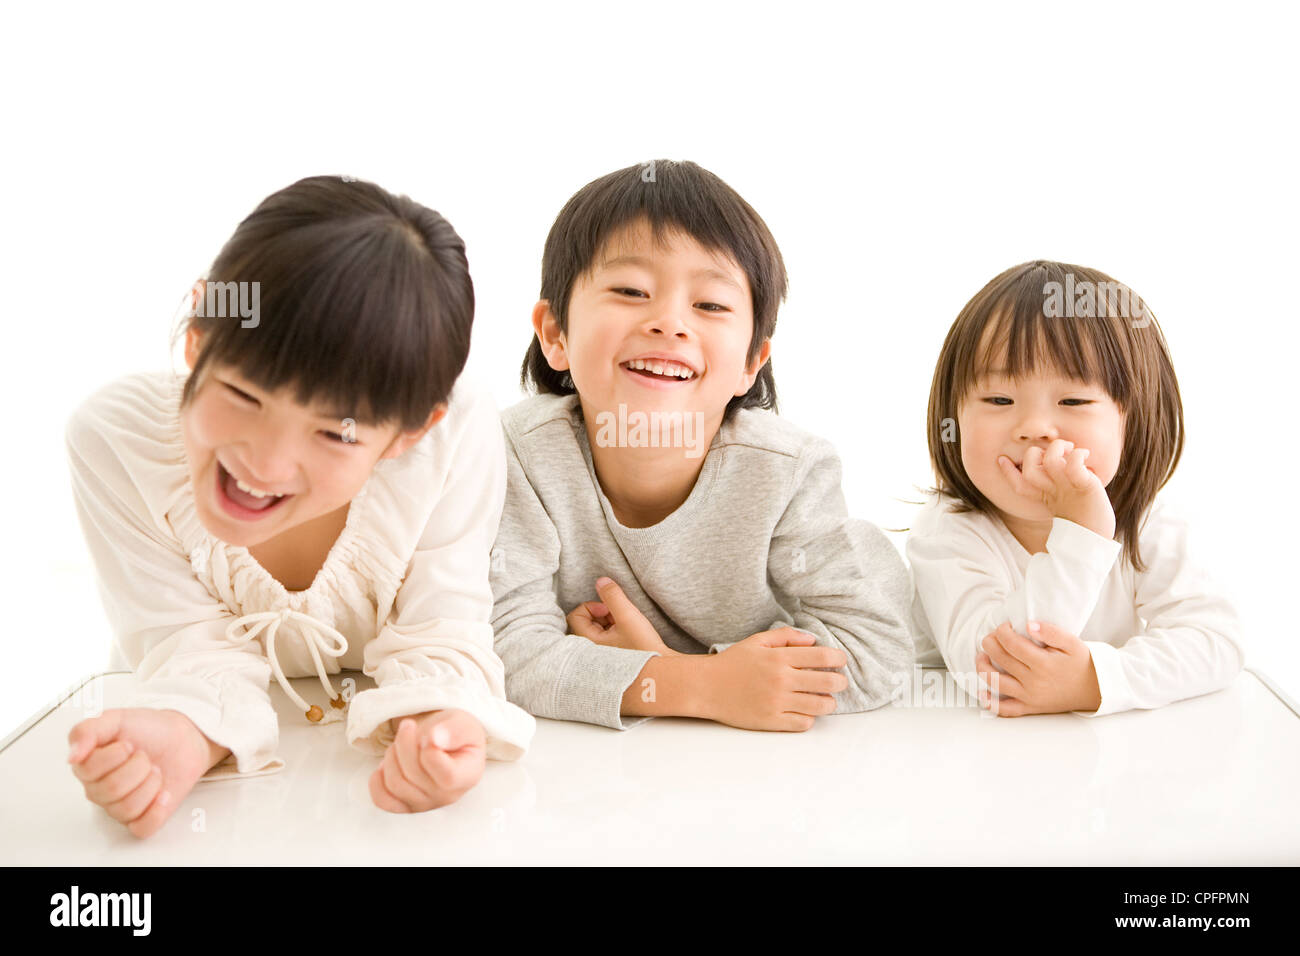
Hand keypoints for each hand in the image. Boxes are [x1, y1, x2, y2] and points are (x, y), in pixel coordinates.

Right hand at [68, 708, 221, 838]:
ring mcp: (118, 807)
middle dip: (138, 767)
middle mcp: (99, 790)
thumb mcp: (116, 719)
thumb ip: (88, 731)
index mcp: (87, 767)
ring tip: (155, 771)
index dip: (115, 755)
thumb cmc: (148, 730)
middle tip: (145, 757)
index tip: (129, 744)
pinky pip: (142, 828)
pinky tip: (164, 794)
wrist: (183, 738)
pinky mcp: (142, 819)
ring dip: (151, 784)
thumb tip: (72, 756)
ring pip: (127, 809)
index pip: (89, 770)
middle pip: (111, 789)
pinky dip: (157, 810)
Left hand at [369, 709, 485, 812]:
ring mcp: (425, 804)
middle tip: (408, 726)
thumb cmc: (454, 732)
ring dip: (391, 755)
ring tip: (400, 742)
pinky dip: (377, 781)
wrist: (443, 742)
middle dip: (405, 743)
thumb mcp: (462, 724)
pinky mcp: (405, 806)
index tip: (429, 732)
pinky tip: (385, 764)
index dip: (431, 752)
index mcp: (467, 777)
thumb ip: (453, 731)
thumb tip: (434, 740)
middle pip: (414, 775)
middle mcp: (447, 797)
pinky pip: (383, 800)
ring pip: (395, 784)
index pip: (447, 776)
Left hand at [567, 577, 677, 655]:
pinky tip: (629, 638)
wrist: (660, 674)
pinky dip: (614, 634)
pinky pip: (604, 642)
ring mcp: (599, 659)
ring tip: (626, 628)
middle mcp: (589, 653)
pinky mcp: (610, 661)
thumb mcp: (628, 616)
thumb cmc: (643, 648)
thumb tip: (601, 581)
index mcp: (588, 644)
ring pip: (595, 632)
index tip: (610, 610)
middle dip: (602, 615)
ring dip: (609, 624)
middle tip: (619, 619)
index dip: (592, 607)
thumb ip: (613, 596)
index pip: (575, 616)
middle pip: (584, 623)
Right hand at [701, 627, 848, 730]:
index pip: (823, 657)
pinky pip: (803, 723)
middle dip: (840, 682)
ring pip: (820, 706)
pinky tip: (804, 711)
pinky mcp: (771, 721)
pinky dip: (809, 718)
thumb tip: (812, 640)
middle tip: (839, 681)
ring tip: (825, 699)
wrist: (705, 687)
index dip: (839, 659)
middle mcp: (781, 680)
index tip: (840, 661)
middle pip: (828, 683)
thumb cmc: (732, 663)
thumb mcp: (757, 642)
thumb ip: (785, 636)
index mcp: (779, 658)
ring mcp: (777, 702)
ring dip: (829, 702)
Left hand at [975, 620, 1101, 715]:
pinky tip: (983, 693)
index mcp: (1043, 664)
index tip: (1004, 626)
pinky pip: (1006, 710)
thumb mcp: (1072, 643)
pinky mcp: (1030, 707)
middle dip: (990, 643)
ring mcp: (1030, 696)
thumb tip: (1028, 624)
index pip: (1012, 644)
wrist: (1096, 690)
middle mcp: (1034, 681)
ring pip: (997, 682)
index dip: (1002, 631)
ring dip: (983, 668)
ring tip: (982, 656)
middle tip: (991, 637)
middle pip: (1001, 660)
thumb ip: (1051, 632)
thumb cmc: (1082, 663)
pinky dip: (991, 703)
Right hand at [997, 439, 1114, 539]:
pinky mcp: (1083, 485)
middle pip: (1029, 471)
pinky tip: (1086, 454)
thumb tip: (1060, 472)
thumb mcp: (1065, 502)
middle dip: (1035, 453)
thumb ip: (1058, 489)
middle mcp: (1053, 490)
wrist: (1096, 539)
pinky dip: (1078, 454)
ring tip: (1071, 448)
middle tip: (1056, 451)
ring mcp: (1067, 487)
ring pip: (1050, 461)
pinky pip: (1074, 465)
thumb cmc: (1085, 520)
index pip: (1020, 485)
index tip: (1002, 460)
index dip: (1008, 472)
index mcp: (1045, 496)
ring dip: (1058, 447)